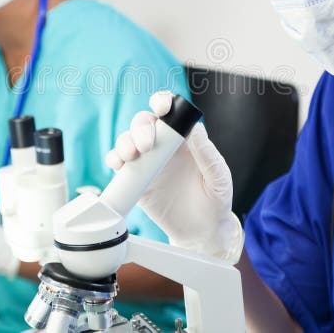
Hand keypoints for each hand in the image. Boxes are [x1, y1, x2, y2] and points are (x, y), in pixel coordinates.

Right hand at [106, 91, 243, 262]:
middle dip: (141, 128)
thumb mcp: (218, 175)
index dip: (162, 103)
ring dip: (125, 142)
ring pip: (128, 140)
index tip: (161, 107)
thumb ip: (206, 153)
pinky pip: (119, 164)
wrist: (202, 231)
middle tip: (147, 145)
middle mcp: (163, 146)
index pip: (170, 112)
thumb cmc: (215, 199)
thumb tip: (195, 129)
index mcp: (184, 139)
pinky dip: (114, 159)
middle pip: (144, 124)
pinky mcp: (136, 180)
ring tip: (132, 155)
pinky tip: (119, 164)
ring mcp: (148, 163)